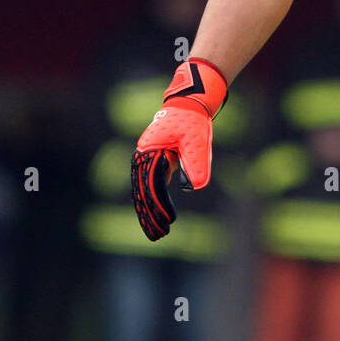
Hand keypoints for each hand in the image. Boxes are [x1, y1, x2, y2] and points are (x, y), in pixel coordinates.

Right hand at [130, 57, 227, 240]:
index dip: (159, 205)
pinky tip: (157, 217)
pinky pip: (149, 186)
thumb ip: (196, 163)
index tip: (169, 221)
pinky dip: (152, 202)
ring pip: (143, 191)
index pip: (152, 184)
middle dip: (149, 216)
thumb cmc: (192, 121)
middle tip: (158, 236)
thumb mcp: (197, 141)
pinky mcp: (153, 161)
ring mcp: (146, 159)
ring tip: (156, 232)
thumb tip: (195, 186)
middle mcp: (144, 156)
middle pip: (142, 192)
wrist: (187, 104)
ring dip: (148, 212)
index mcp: (150, 151)